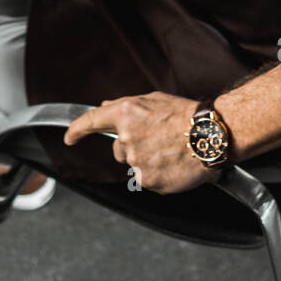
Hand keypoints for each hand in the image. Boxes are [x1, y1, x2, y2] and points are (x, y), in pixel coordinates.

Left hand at [63, 92, 223, 194]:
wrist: (211, 135)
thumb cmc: (186, 114)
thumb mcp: (153, 100)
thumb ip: (126, 105)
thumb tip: (105, 107)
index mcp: (127, 113)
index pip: (92, 121)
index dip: (77, 130)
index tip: (70, 138)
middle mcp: (127, 137)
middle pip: (118, 149)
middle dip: (132, 147)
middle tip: (157, 140)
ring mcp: (137, 161)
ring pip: (134, 165)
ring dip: (148, 161)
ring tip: (171, 150)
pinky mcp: (148, 180)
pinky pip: (147, 180)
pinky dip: (158, 174)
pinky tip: (173, 164)